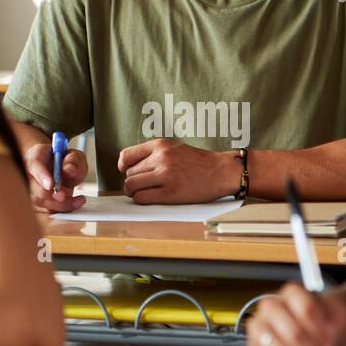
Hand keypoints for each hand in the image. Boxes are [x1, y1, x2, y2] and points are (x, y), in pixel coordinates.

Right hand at [24, 142, 87, 213]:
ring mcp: (32, 190)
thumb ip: (73, 160)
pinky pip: (47, 210)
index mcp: (36, 156)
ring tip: (78, 200)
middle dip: (51, 196)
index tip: (50, 185)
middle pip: (35, 188)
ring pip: (40, 202)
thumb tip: (69, 170)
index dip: (42, 176)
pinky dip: (62, 210)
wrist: (60, 170)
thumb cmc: (64, 161)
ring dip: (60, 204)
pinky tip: (74, 204)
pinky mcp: (39, 202)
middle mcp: (30, 174)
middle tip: (65, 196)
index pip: (35, 165)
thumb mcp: (74, 156)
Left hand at [117, 139, 239, 203]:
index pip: (126, 156)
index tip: (127, 172)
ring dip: (135, 192)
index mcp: (160, 145)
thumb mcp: (174, 148)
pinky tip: (151, 199)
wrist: (222, 171)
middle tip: (143, 186)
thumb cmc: (199, 162)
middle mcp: (161, 158)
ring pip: (132, 186)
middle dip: (133, 182)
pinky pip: (142, 198)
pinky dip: (142, 200)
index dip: (124, 167)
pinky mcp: (170, 193)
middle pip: (129, 174)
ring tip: (145, 193)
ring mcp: (165, 175)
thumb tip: (129, 168)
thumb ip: (154, 154)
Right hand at [247, 284, 345, 345]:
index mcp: (291, 292)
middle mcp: (270, 306)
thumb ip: (335, 318)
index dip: (322, 329)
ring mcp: (258, 327)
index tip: (332, 340)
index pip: (307, 309)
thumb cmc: (322, 321)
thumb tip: (331, 333)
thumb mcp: (336, 314)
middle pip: (294, 334)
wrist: (312, 330)